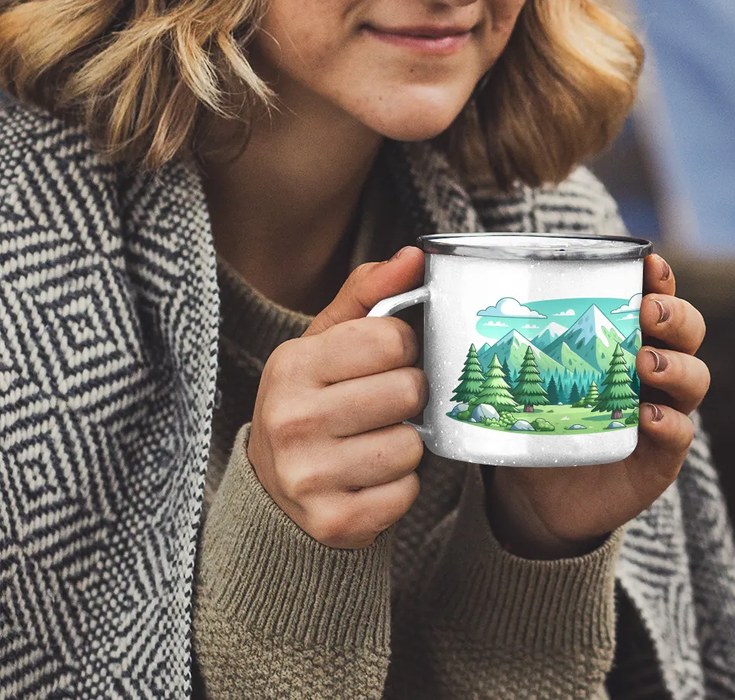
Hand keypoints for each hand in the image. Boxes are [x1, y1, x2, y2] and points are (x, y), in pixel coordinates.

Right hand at [247, 247, 427, 548]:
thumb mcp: (327, 339)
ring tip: (375, 439)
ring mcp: (308, 476)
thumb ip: (370, 293)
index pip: (393, 338)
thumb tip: (415, 255)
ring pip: (411, 445)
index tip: (390, 359)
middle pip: (409, 390)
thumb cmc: (314, 398)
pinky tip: (370, 477)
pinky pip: (406, 493)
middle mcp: (292, 419)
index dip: (405, 346)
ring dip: (405, 442)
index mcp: (293, 365)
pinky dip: (400, 486)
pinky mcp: (333, 522)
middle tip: (386, 403)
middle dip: (409, 394)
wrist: (275, 488)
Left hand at [485, 253, 708, 557]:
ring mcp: (660, 411)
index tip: (647, 264)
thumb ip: (486, 331)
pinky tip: (646, 417)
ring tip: (644, 363)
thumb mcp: (513, 373)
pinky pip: (681, 435)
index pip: (654, 297)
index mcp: (621, 337)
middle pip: (687, 331)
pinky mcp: (659, 458)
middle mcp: (650, 369)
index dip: (659, 278)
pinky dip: (670, 423)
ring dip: (675, 365)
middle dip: (675, 315)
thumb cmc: (528, 417)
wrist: (533, 494)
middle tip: (647, 312)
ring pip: (694, 378)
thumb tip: (425, 274)